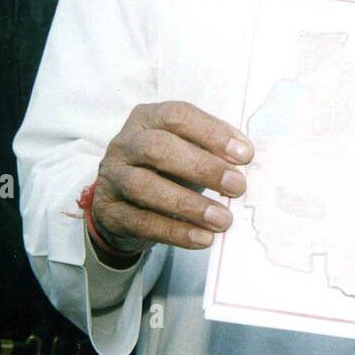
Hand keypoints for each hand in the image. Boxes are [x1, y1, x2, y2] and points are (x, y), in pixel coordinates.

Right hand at [92, 101, 253, 259]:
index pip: (177, 116)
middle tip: (237, 186)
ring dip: (189, 204)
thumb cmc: (165, 170)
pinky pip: (141, 222)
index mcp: (147, 118)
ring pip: (145, 187)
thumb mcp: (186, 150)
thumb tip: (246, 160)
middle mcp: (124, 144)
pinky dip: (175, 232)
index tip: (245, 154)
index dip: (212, 132)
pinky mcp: (109, 212)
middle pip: (158, 149)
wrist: (125, 204)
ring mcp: (112, 177)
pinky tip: (202, 238)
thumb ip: (211, 151)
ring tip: (222, 219)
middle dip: (202, 167)